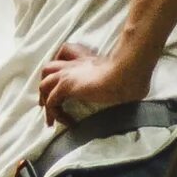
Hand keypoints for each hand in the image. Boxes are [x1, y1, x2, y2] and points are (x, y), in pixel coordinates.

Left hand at [35, 40, 151, 122]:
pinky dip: (55, 114)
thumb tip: (132, 99)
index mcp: (87, 60)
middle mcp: (75, 65)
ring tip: (52, 118)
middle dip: (46, 85)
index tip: (62, 82)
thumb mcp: (123, 78)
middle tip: (48, 102)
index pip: (67, 52)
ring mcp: (68, 74)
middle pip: (49, 68)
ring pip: (43, 84)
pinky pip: (51, 102)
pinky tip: (67, 123)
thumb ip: (119, 84)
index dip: (61, 65)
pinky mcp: (66, 85)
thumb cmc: (133, 76)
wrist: (129, 72)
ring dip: (45, 101)